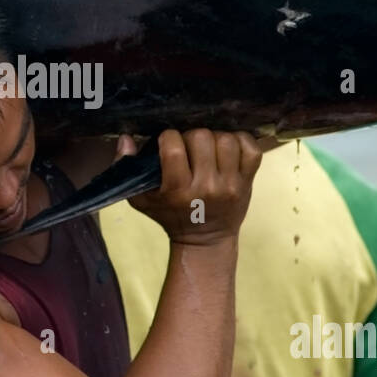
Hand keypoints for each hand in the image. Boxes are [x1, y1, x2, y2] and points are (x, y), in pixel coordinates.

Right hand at [118, 129, 261, 245]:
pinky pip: (251, 149)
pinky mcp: (248, 182)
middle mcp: (206, 187)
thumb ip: (126, 168)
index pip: (173, 148)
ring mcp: (230, 185)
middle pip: (201, 137)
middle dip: (191, 136)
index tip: (167, 142)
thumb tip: (125, 137)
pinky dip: (241, 142)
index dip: (167, 137)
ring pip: (226, 139)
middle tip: (189, 146)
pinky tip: (229, 148)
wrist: (205, 240)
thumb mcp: (141, 198)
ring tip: (208, 148)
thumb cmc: (169, 215)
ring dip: (215, 138)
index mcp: (178, 191)